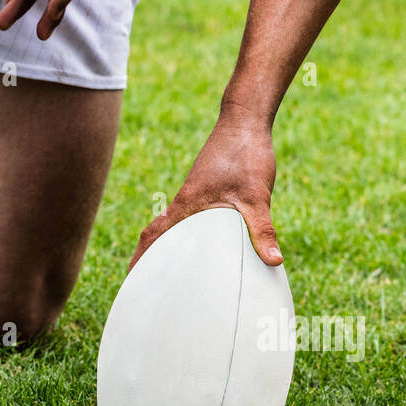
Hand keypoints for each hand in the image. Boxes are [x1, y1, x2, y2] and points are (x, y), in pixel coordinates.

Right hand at [129, 107, 281, 270]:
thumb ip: (262, 230)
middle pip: (162, 232)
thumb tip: (273, 261)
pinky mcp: (210, 188)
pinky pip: (196, 216)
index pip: (155, 234)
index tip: (131, 278)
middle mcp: (187, 200)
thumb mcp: (257, 197)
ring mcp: (198, 193)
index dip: (141, 257)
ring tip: (180, 271)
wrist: (247, 120)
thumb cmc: (245, 154)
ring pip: (179, 224)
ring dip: (175, 245)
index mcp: (188, 204)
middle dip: (155, 257)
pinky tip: (210, 243)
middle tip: (154, 285)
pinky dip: (195, 233)